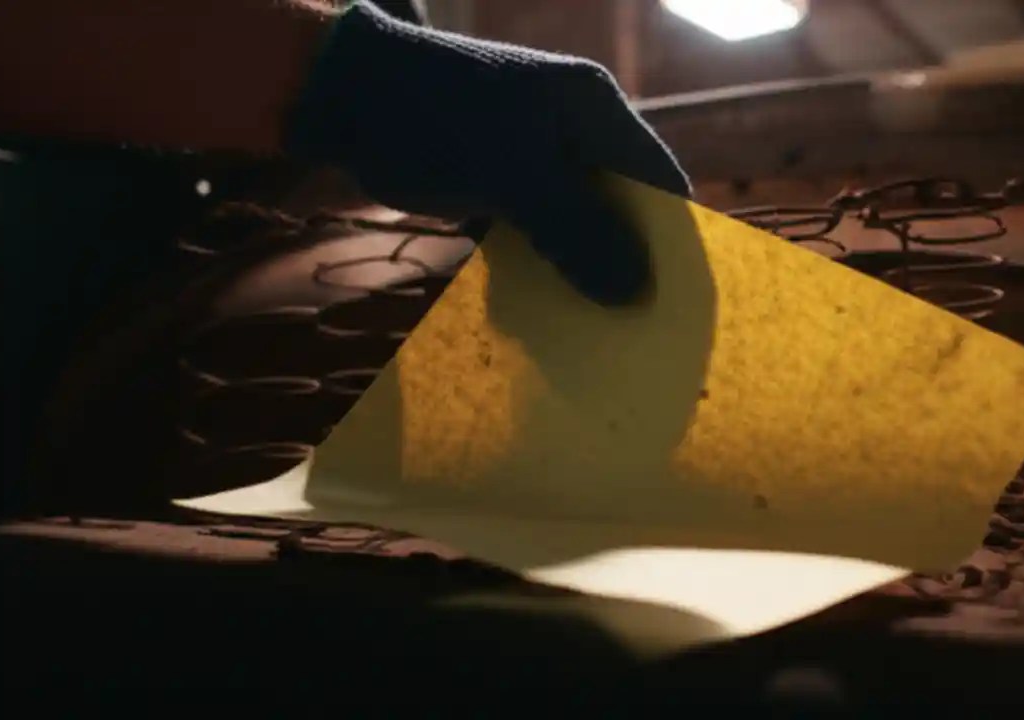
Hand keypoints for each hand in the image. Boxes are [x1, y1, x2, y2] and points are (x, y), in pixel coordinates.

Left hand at [286, 1, 690, 304]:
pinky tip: (538, 318)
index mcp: (594, 112)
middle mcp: (575, 135)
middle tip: (636, 333)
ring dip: (580, 277)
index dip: (673, 242)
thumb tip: (633, 293)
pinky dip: (537, 273)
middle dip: (626, 268)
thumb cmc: (435, 119)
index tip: (678, 306)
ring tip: (594, 337)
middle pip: (621, 211)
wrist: (344, 98)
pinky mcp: (501, 188)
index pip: (658, 182)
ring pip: (577, 229)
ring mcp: (537, 162)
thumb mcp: (512, 172)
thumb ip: (574, 229)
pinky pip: (535, 238)